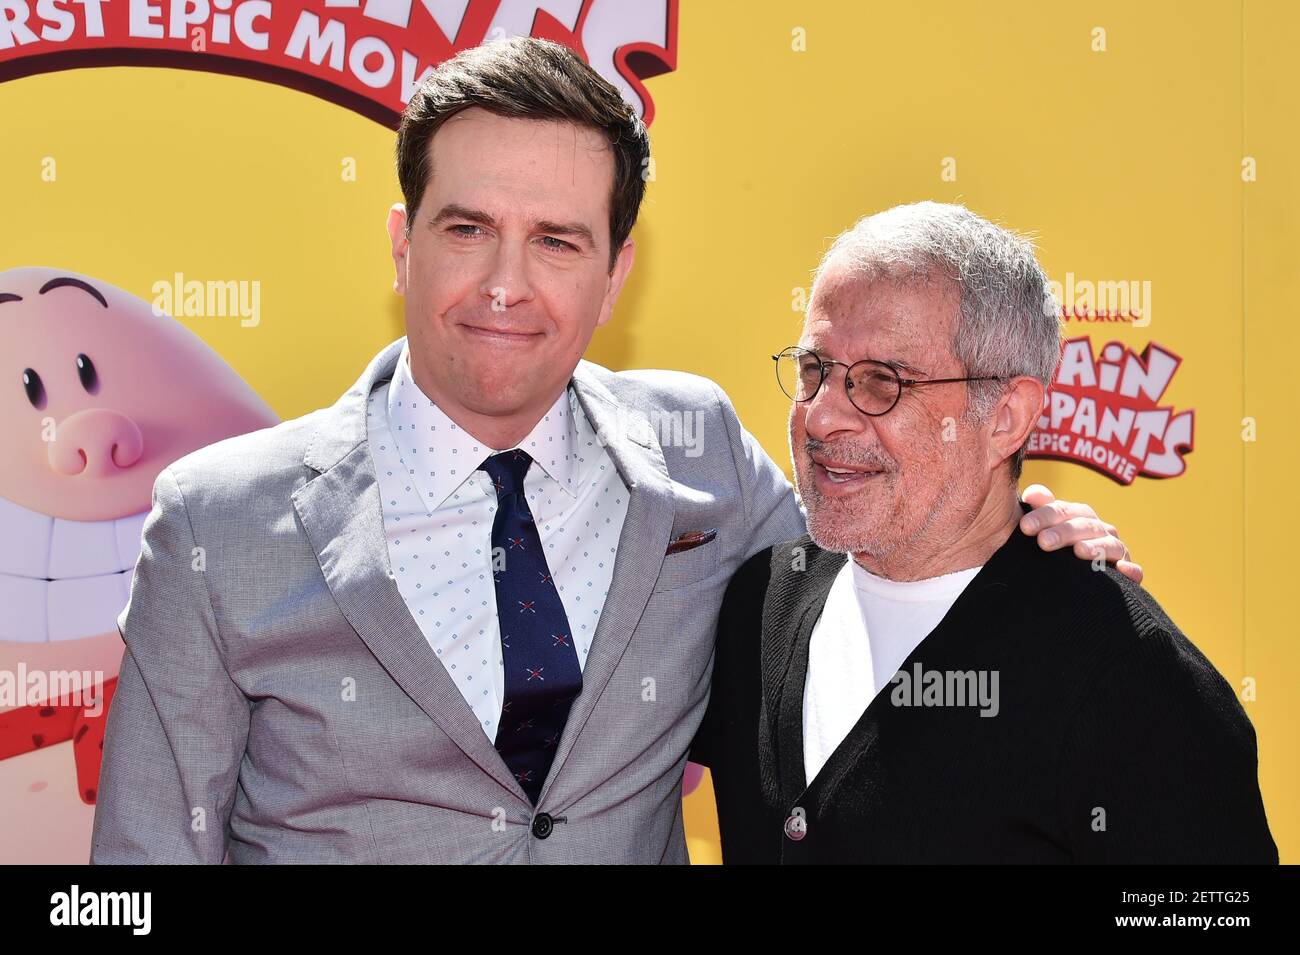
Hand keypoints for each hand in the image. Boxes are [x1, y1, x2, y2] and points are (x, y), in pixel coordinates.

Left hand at [1018, 484, 1142, 583]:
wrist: (1065, 578)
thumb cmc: (1052, 547)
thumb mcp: (1043, 528)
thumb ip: (1040, 508)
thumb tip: (1032, 493)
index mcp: (1078, 516)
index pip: (1062, 511)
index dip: (1044, 516)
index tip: (1025, 527)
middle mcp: (1098, 529)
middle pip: (1083, 526)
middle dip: (1063, 533)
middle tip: (1043, 542)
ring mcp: (1114, 550)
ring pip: (1109, 545)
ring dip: (1096, 547)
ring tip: (1079, 551)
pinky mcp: (1126, 572)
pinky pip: (1134, 571)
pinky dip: (1131, 570)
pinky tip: (1122, 569)